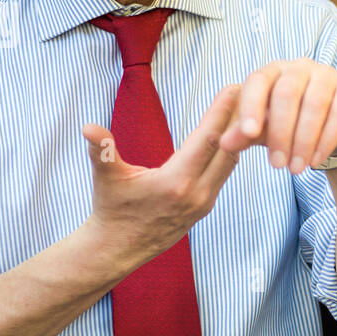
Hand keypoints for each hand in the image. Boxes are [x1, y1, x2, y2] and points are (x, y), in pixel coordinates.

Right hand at [81, 84, 240, 268]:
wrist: (119, 247)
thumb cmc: (111, 209)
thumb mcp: (106, 178)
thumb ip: (101, 150)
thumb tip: (88, 127)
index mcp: (175, 182)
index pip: (207, 140)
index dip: (220, 112)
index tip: (233, 88)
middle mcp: (196, 193)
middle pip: (227, 148)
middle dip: (238, 118)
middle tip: (249, 89)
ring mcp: (204, 202)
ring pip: (230, 163)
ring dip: (238, 136)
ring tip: (246, 108)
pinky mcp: (205, 207)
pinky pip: (224, 175)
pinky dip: (231, 153)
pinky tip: (235, 137)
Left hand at [216, 60, 336, 173]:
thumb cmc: (295, 122)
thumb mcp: (266, 129)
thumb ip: (244, 134)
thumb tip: (223, 143)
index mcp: (273, 72)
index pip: (257, 82)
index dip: (251, 106)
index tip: (247, 134)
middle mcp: (299, 68)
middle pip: (287, 93)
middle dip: (281, 133)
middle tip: (277, 166)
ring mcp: (327, 76)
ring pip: (314, 104)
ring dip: (304, 140)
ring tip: (296, 169)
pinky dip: (326, 140)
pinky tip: (316, 160)